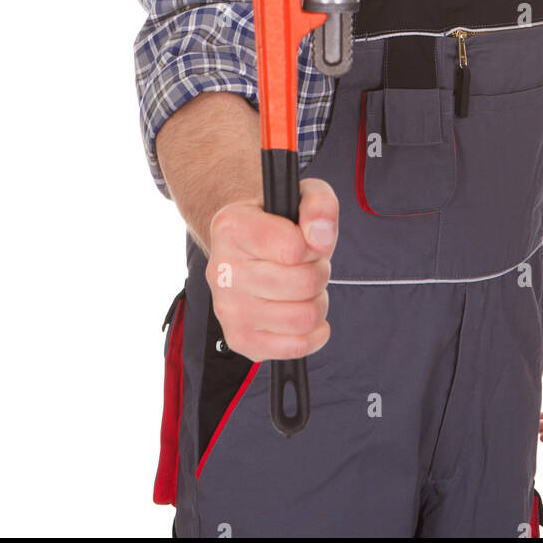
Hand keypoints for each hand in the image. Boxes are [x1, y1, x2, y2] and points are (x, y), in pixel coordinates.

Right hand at [206, 177, 337, 362]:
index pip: (294, 248)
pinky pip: (294, 347)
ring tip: (304, 287)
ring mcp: (227, 309)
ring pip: (302, 318)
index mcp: (230, 228)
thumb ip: (319, 204)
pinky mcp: (239, 338)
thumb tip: (321, 237)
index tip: (306, 239)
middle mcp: (222, 270)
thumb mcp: (303, 195)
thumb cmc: (279, 221)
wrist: (246, 246)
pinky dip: (313, 333)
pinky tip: (304, 311)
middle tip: (308, 264)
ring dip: (318, 301)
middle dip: (319, 272)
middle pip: (303, 284)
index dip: (314, 244)